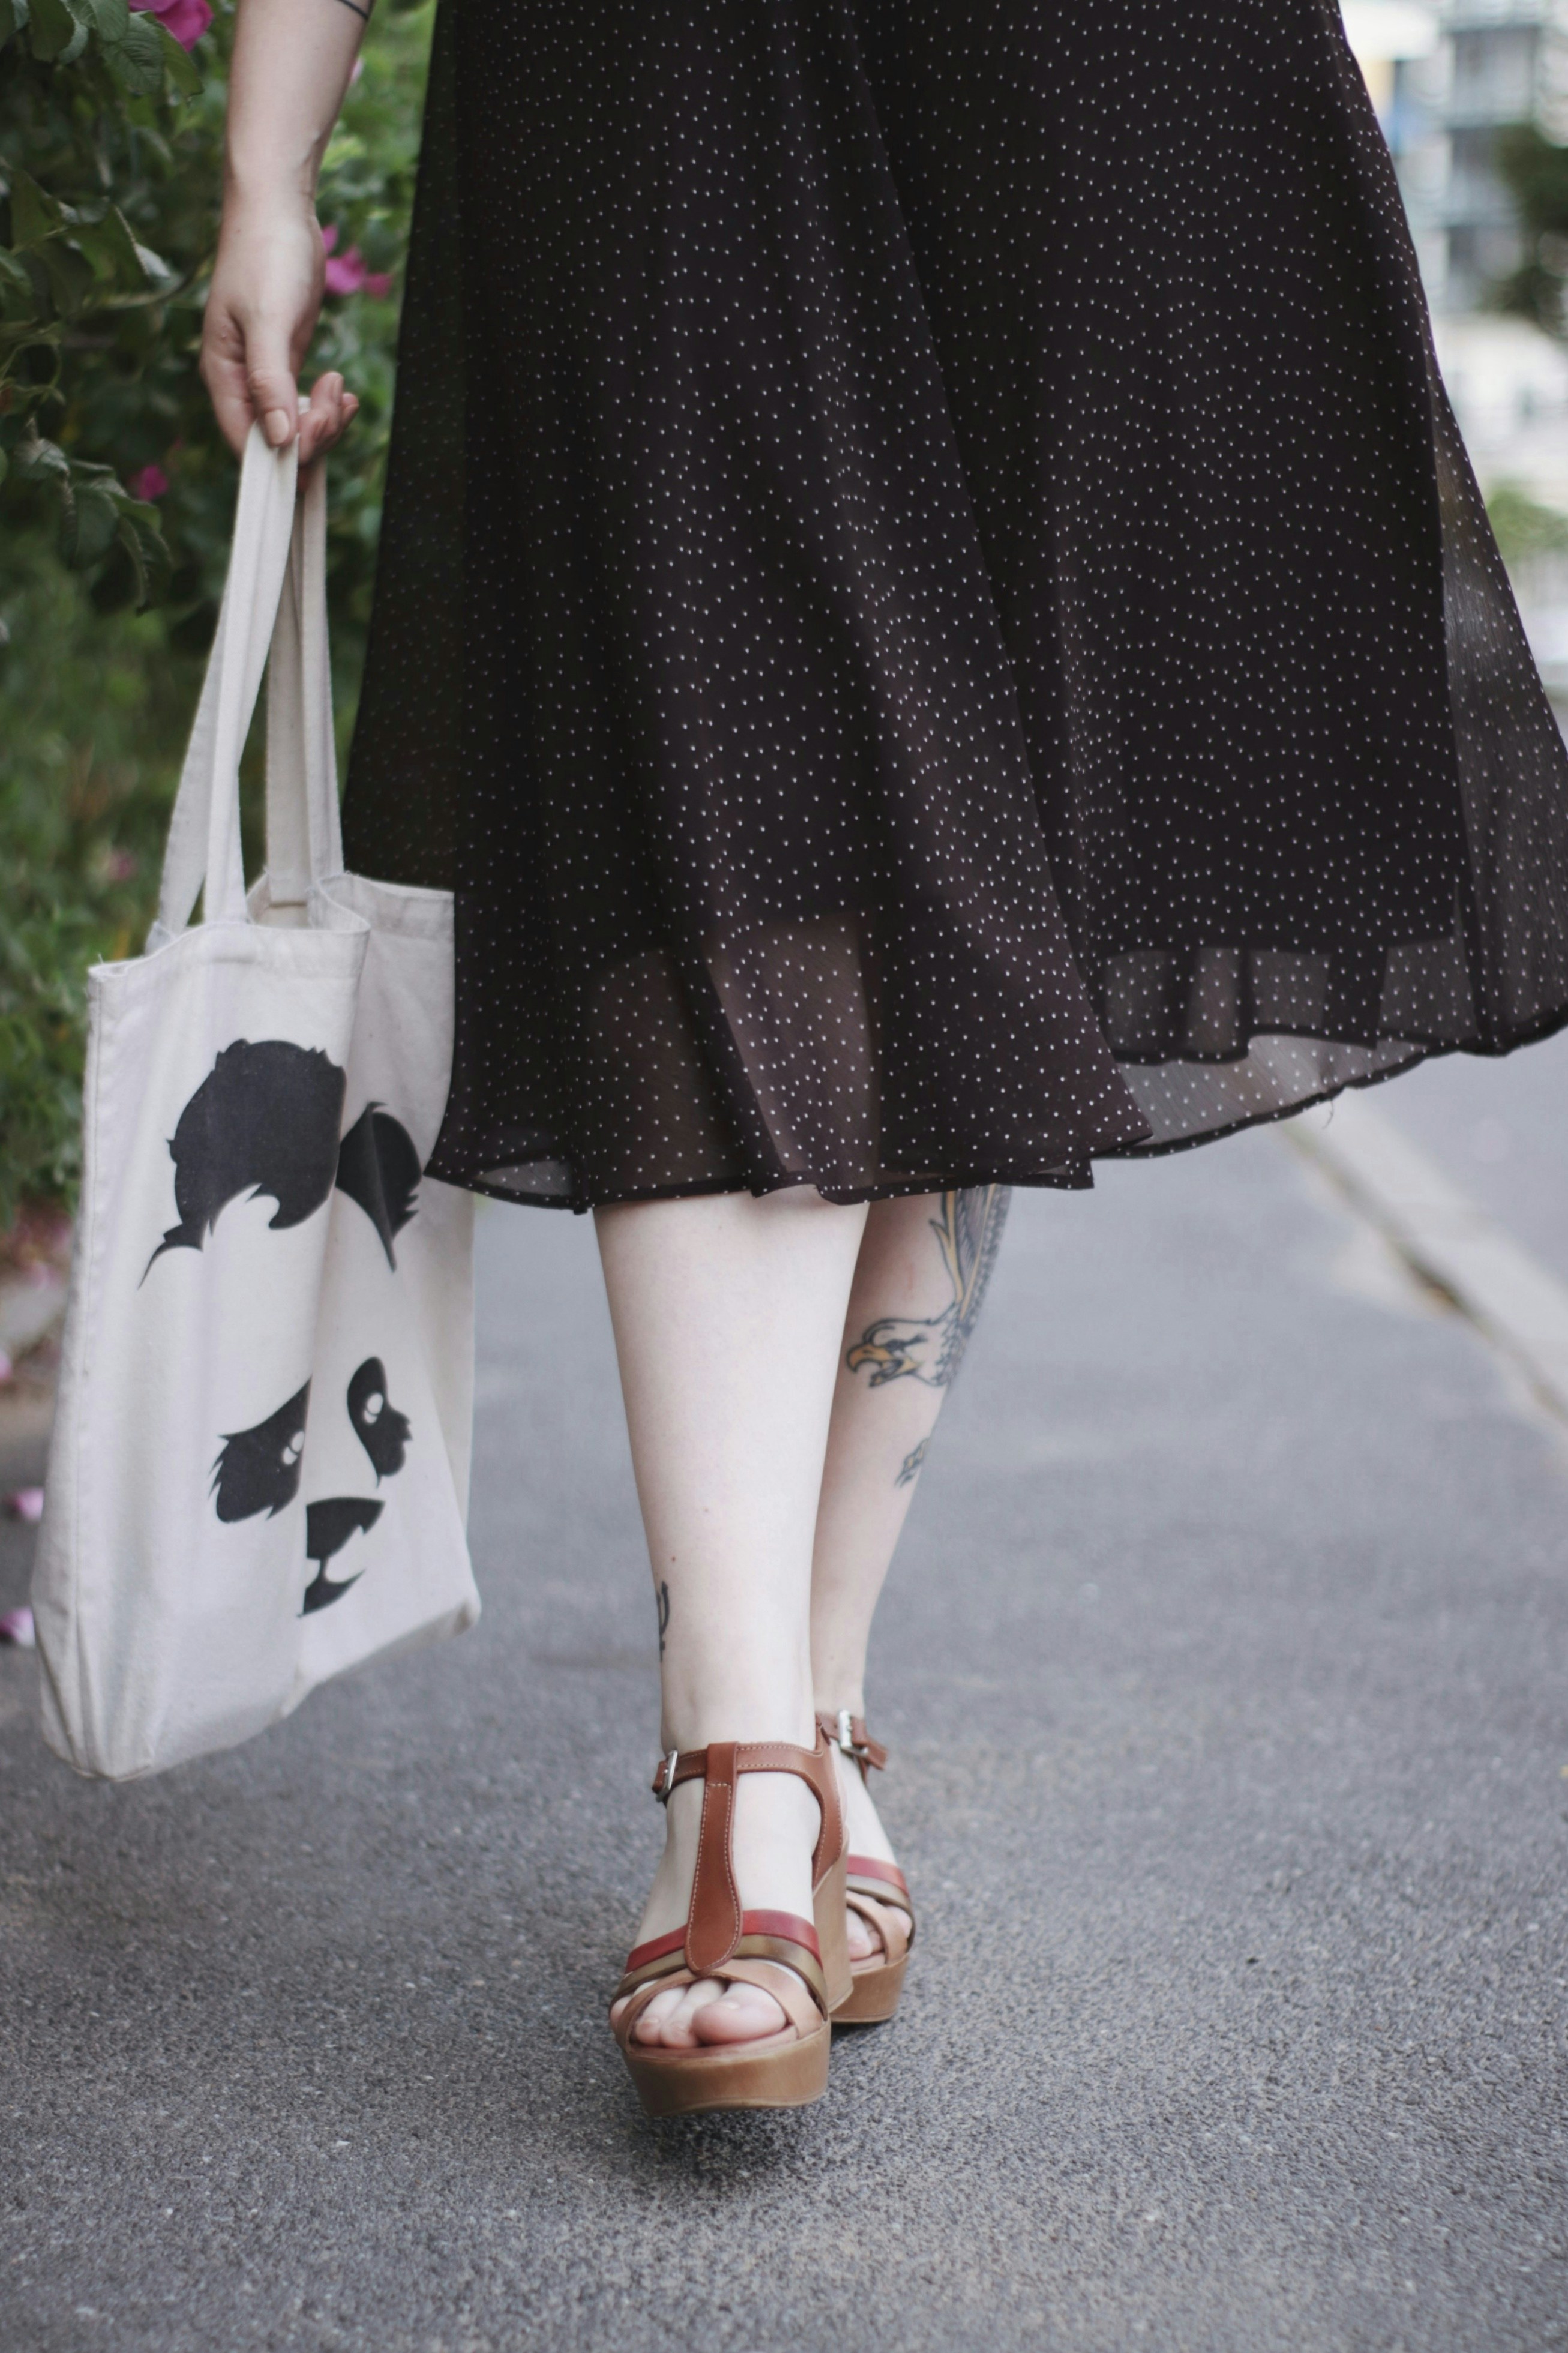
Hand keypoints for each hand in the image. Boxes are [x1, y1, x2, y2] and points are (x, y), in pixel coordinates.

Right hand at [200, 200, 358, 465]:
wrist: (278, 212)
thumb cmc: (264, 256)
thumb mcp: (267, 319)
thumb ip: (269, 380)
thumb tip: (278, 439)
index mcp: (223, 376)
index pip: (247, 444)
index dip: (285, 455)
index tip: (317, 433)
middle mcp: (241, 384)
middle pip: (276, 443)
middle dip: (312, 435)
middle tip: (335, 401)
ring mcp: (265, 376)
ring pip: (296, 429)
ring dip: (325, 422)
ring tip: (340, 389)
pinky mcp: (287, 364)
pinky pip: (306, 408)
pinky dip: (328, 409)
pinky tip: (342, 392)